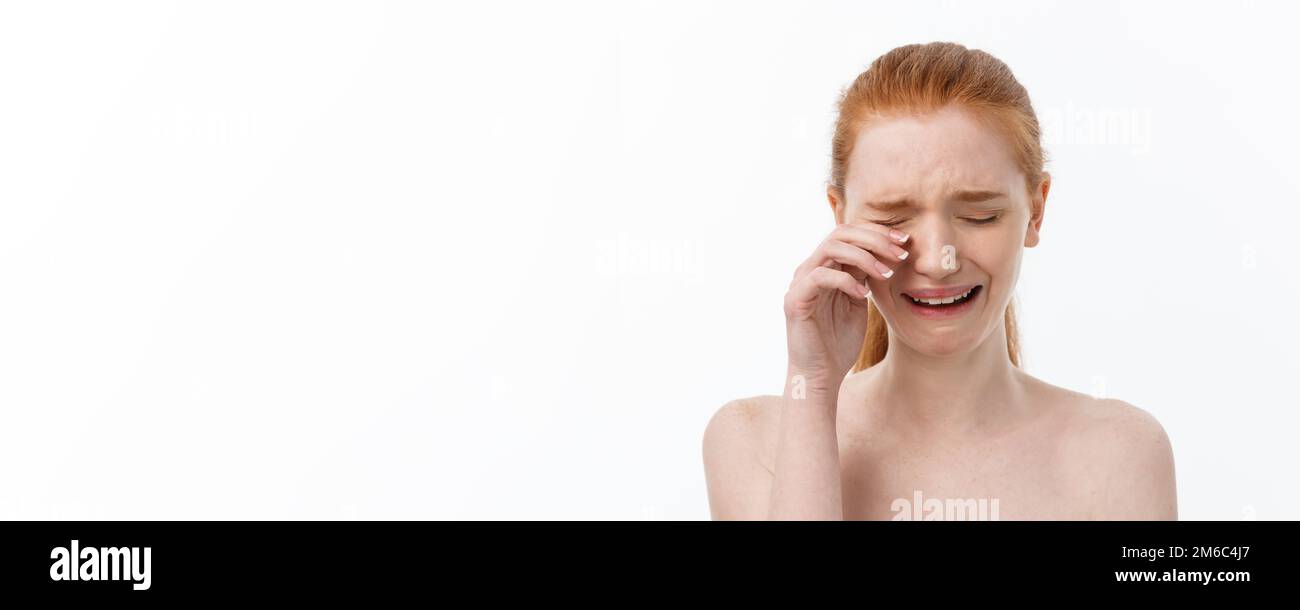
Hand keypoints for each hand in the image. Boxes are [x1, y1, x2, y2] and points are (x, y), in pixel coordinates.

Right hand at [783, 222, 909, 395]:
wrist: (820, 375)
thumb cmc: (839, 342)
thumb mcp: (859, 301)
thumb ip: (865, 276)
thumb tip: (887, 253)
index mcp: (825, 267)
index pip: (849, 234)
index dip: (878, 233)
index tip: (905, 243)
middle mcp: (810, 269)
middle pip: (840, 233)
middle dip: (875, 239)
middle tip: (901, 254)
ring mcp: (800, 282)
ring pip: (831, 248)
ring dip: (865, 257)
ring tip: (887, 274)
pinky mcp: (796, 300)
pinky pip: (820, 276)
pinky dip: (846, 281)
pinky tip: (864, 294)